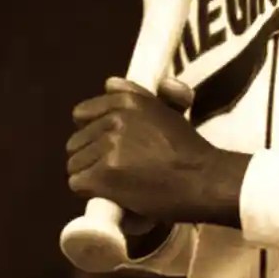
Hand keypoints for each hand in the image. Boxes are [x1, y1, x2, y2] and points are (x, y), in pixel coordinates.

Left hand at [66, 77, 249, 227]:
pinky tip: (111, 194)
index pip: (82, 114)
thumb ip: (138, 95)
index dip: (92, 133)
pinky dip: (90, 193)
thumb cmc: (189, 149)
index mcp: (126, 101)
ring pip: (74, 165)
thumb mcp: (166, 111)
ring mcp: (108, 147)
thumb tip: (109, 82)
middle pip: (76, 142)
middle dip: (90, 157)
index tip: (108, 146)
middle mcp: (114, 119)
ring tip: (116, 183)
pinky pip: (77, 183)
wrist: (203, 180)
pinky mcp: (104, 174)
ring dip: (91, 176)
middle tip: (115, 169)